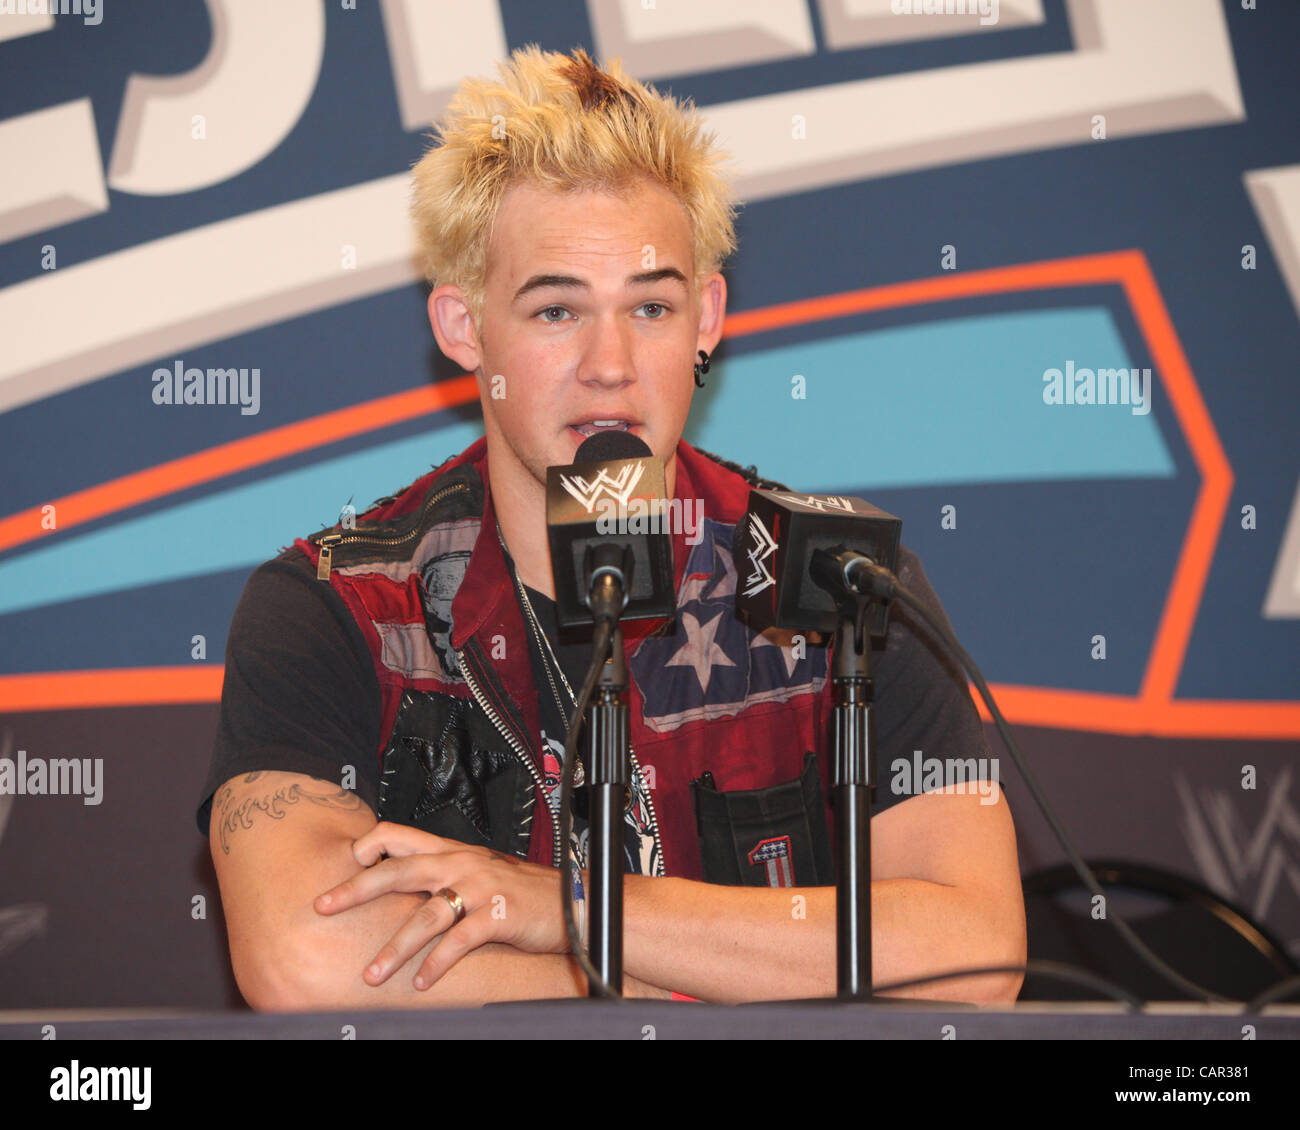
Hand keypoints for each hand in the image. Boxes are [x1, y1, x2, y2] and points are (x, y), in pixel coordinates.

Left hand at [314, 822, 577, 990]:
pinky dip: (436, 965)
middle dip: (356, 889)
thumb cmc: (522, 891)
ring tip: (371, 975)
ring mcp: (480, 887)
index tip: (340, 872)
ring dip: (394, 948)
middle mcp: (461, 862)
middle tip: (323, 907)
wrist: (572, 901)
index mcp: (452, 849)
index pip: (397, 834)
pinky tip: (422, 983)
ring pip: (425, 914)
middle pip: (397, 869)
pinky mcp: (498, 915)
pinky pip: (459, 941)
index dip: (365, 848)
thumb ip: (442, 875)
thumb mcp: (478, 873)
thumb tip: (399, 891)